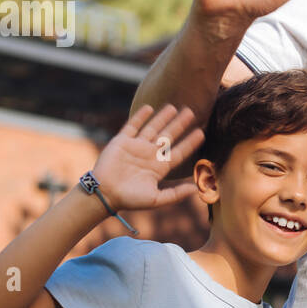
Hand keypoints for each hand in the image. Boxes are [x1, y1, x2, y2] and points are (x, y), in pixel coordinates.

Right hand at [89, 105, 205, 212]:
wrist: (105, 194)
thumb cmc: (130, 200)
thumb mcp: (156, 199)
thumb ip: (176, 194)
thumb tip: (195, 189)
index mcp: (159, 167)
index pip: (179, 152)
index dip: (190, 142)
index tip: (201, 133)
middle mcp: (149, 155)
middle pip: (168, 136)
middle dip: (180, 125)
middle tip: (191, 112)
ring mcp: (136, 147)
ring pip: (153, 128)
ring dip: (163, 117)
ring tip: (174, 107)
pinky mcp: (122, 142)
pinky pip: (133, 126)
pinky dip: (140, 116)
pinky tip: (149, 108)